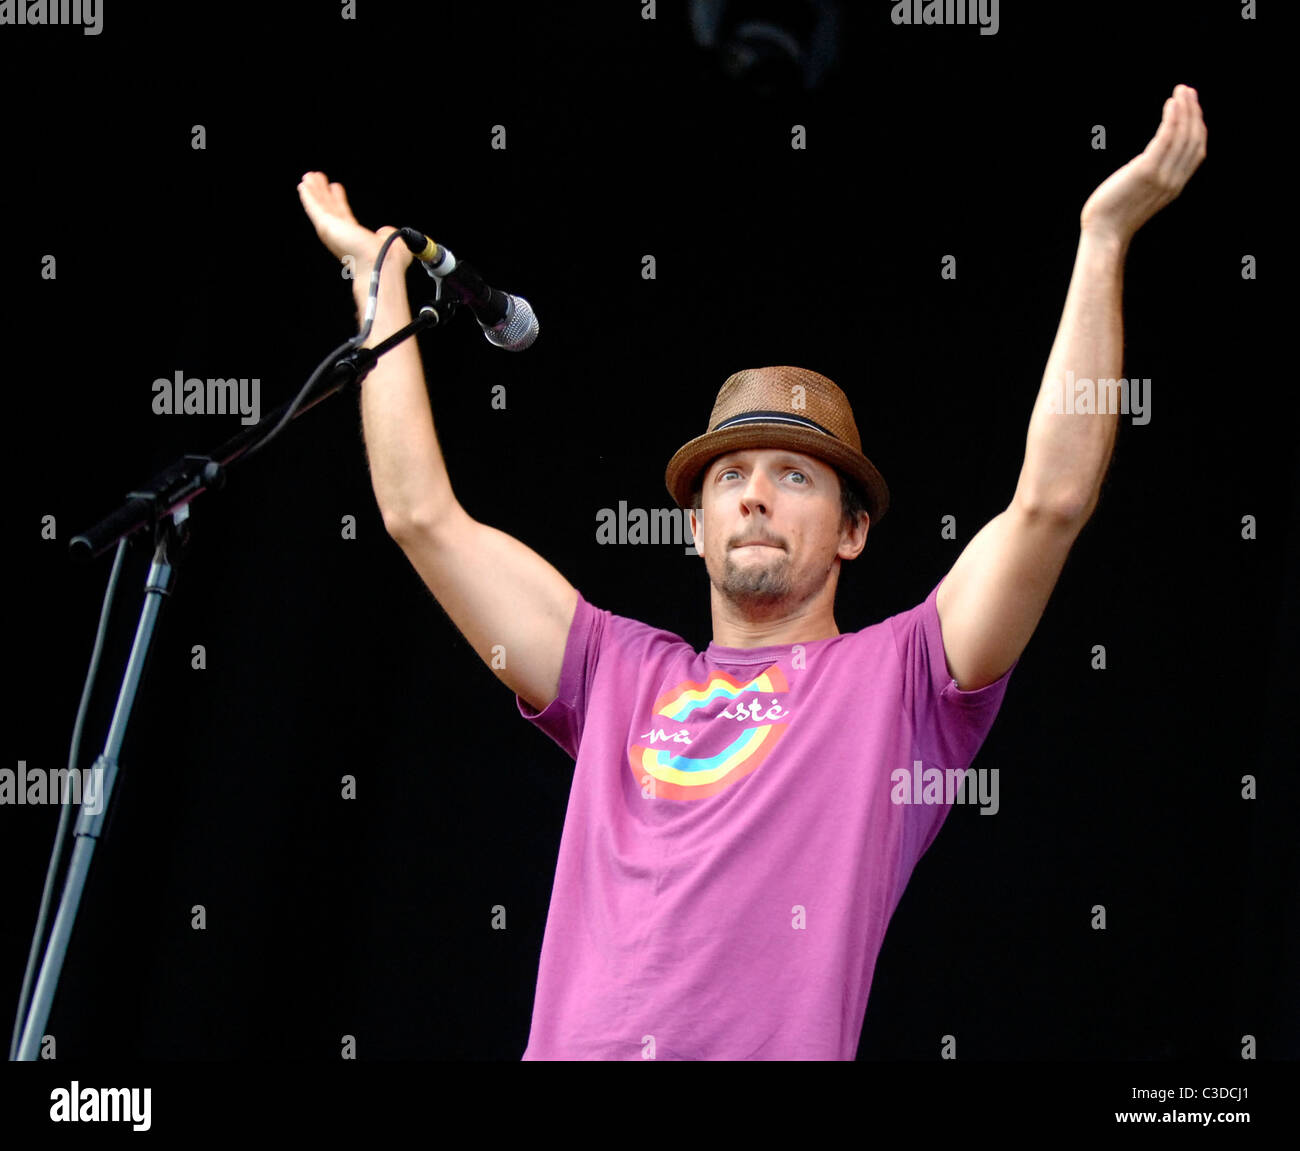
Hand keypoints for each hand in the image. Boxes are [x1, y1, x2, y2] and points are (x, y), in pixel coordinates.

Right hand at [296, 171, 411, 275]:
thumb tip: (384, 231)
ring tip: (309, 176)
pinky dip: (308, 197)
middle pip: (329, 209)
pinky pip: (314, 208)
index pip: (344, 215)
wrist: (382, 263)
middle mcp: (342, 235)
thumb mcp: (391, 241)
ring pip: (320, 207)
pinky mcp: (326, 227)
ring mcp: (333, 231)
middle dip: (323, 193)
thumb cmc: (389, 258)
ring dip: (314, 191)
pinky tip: (304, 185)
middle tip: (317, 178)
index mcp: (356, 238)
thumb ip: (387, 233)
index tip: (335, 187)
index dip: (338, 200)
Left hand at [1079, 85, 1206, 244]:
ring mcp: (1162, 176)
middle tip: (1188, 91)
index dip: (1197, 127)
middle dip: (1194, 112)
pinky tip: (1170, 104)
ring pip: (1183, 135)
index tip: (1192, 108)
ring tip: (1181, 91)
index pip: (1196, 151)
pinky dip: (1172, 118)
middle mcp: (1174, 180)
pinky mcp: (1147, 171)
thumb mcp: (1139, 194)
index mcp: (1175, 186)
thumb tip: (1147, 163)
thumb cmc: (1114, 214)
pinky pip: (1166, 138)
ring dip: (1185, 109)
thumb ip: (1150, 178)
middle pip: (1194, 139)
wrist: (1104, 234)